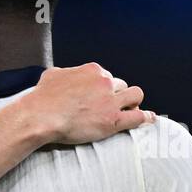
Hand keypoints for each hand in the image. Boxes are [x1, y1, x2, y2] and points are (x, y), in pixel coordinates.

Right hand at [17, 63, 153, 145]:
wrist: (41, 116)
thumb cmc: (42, 98)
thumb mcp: (52, 76)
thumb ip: (64, 74)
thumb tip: (63, 75)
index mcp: (92, 71)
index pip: (106, 76)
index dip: (104, 88)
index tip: (99, 96)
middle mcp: (105, 82)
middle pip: (121, 86)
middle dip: (117, 95)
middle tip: (110, 106)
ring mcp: (111, 101)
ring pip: (135, 96)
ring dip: (133, 102)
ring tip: (130, 110)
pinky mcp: (113, 120)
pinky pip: (138, 117)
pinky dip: (146, 118)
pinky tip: (149, 119)